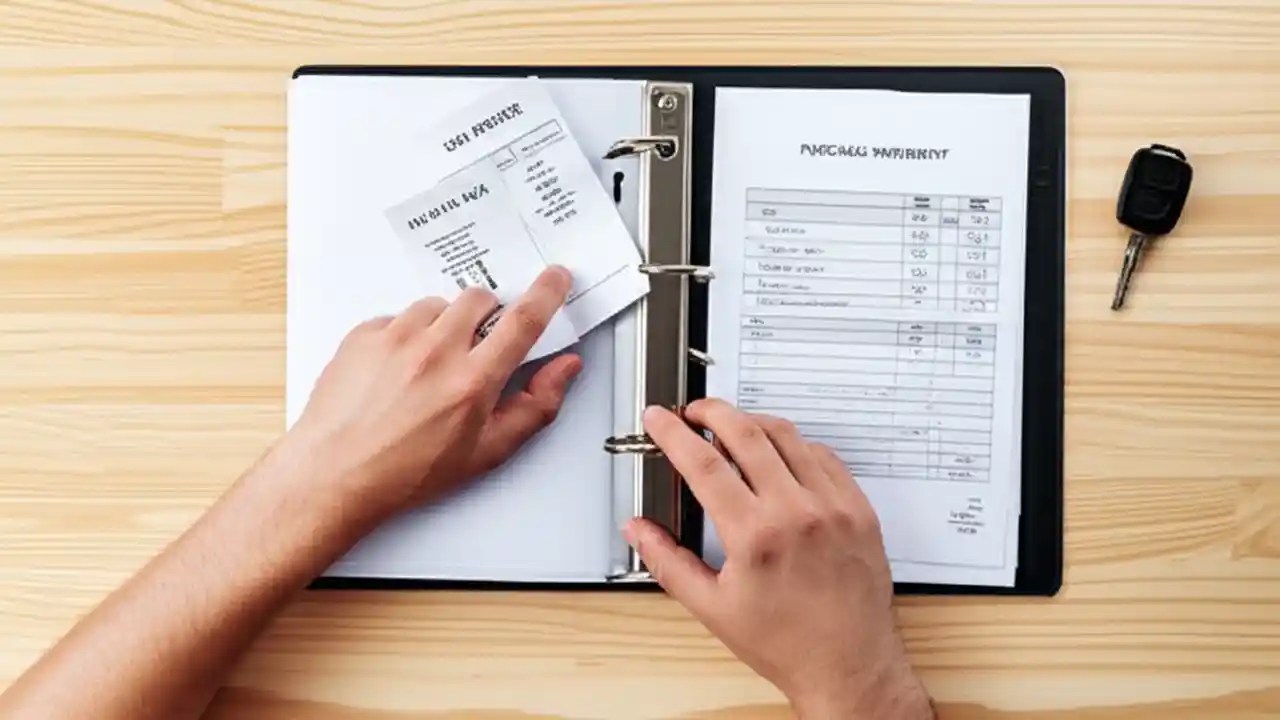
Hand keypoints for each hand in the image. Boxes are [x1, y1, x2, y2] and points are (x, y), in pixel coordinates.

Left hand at [285, 266, 581, 527]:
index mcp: (472, 382)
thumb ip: (535, 406)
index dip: (547, 293)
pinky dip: (406, 335)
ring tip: (431, 365)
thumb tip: (563, 370)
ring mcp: (396, 338)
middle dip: (487, 314)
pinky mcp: (364, 335)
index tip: (555, 278)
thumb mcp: (486, 452)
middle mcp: (435, 352)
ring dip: (445, 324)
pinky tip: (399, 369)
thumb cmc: (406, 472)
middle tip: (477, 345)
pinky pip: (398, 317)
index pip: (523, 321)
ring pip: (438, 305)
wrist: (335, 473)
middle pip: (480, 300)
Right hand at [626, 400, 931, 719]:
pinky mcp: (858, 508)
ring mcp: (833, 506)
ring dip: (752, 421)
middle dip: (711, 411)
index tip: (660, 419)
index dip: (674, 433)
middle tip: (692, 412)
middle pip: (746, 433)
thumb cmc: (786, 643)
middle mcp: (797, 513)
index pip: (705, 464)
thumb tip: (638, 529)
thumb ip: (668, 561)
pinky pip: (824, 455)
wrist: (848, 665)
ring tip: (731, 427)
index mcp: (756, 537)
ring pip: (788, 435)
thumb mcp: (712, 608)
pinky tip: (779, 453)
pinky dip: (795, 444)